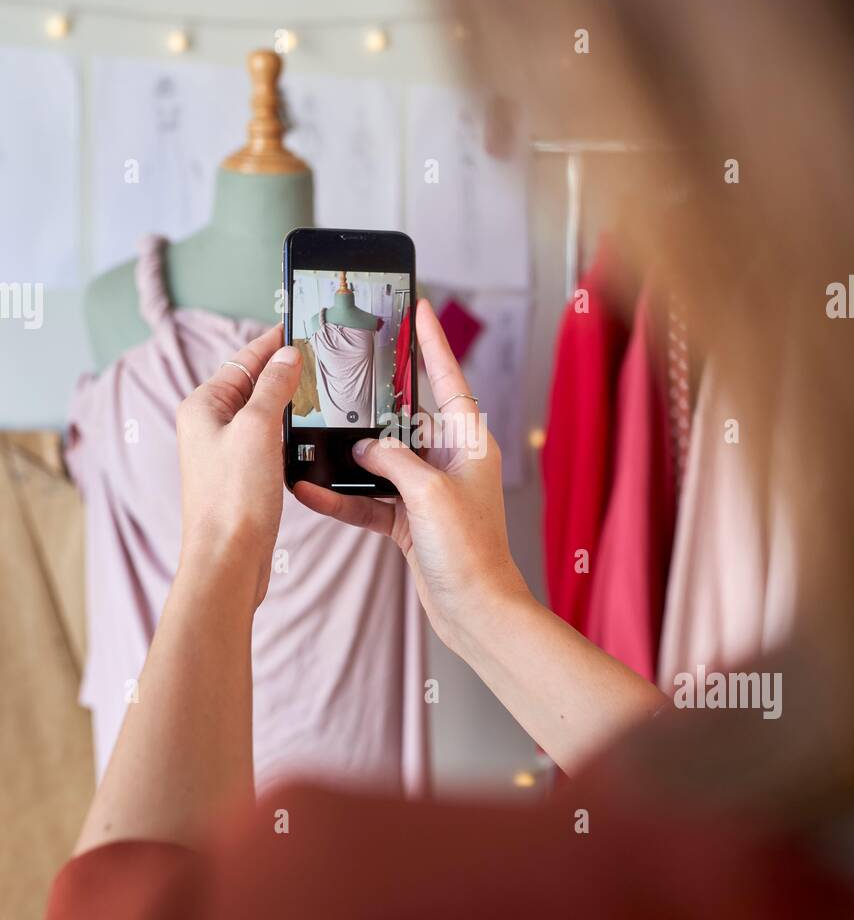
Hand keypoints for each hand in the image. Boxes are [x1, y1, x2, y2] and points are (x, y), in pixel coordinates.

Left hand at [176, 325, 300, 607]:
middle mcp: (209, 426)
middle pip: (252, 384)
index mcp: (203, 406)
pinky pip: (267, 441)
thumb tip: (287, 355)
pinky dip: (288, 432)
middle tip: (320, 355)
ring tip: (321, 388)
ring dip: (289, 401)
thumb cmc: (233, 498)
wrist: (227, 560)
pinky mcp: (241, 477)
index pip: (243, 359)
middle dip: (284, 369)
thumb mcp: (258, 429)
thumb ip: (273, 387)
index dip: (273, 341)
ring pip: (262, 413)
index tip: (300, 325)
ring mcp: (225, 453)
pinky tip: (309, 433)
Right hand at [294, 299, 528, 651]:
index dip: (431, 342)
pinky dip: (343, 497)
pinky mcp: (410, 521)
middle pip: (406, 417)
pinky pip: (370, 499)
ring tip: (312, 436)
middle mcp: (450, 460)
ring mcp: (428, 491)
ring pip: (380, 460)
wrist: (476, 612)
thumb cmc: (470, 551)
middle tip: (347, 367)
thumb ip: (393, 459)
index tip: (419, 307)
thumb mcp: (429, 494)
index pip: (447, 378)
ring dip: (348, 457)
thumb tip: (363, 446)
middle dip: (374, 400)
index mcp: (469, 441)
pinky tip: (311, 492)